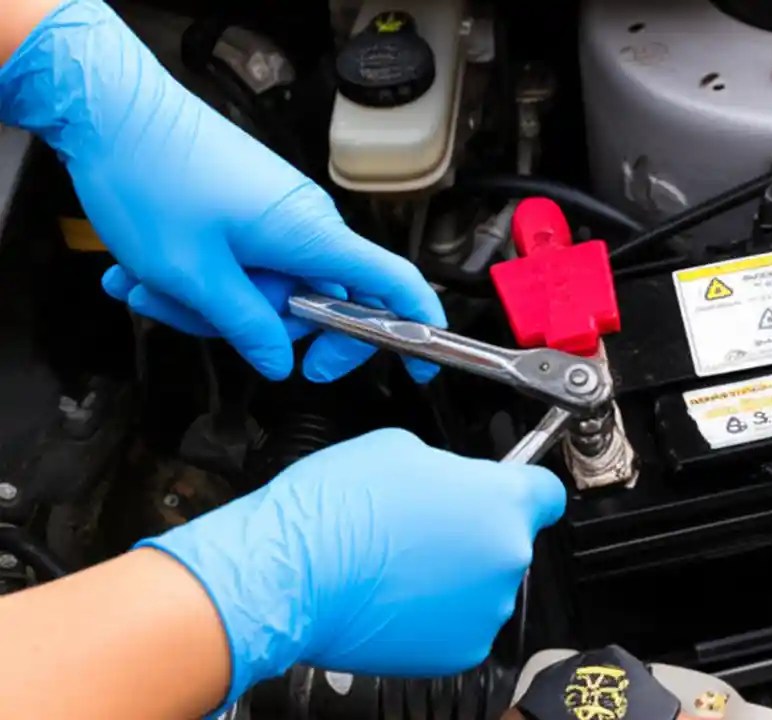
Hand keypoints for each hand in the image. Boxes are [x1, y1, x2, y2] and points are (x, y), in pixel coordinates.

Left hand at [0, 0, 442, 381]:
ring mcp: (280, 212)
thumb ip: (244, 326)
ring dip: (212, 301)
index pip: (393, 285)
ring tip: (149, 288)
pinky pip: (246, 259)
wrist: (111, 108)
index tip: (418, 367)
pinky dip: (203, 275)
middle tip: (214, 329)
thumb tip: (278, 363)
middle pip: (321, 300)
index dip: (416, 330)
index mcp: (311, 237)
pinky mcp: (253, 205)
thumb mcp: (191, 275)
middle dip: (262, 326)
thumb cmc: (150, 178)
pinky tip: (147, 270)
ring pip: (270, 284)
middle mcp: (307, 222)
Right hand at [138, 429, 566, 709]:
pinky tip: (397, 593)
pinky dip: (437, 611)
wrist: (289, 575)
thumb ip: (448, 467)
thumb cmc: (335, 510)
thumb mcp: (400, 448)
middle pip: (507, 538)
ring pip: (482, 582)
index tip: (512, 491)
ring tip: (400, 560)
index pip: (547, 493)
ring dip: (455, 572)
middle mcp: (505, 558)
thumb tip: (454, 480)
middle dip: (473, 529)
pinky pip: (460, 620)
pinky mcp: (460, 650)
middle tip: (423, 523)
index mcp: (502, 503)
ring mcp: (484, 609)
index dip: (525, 489)